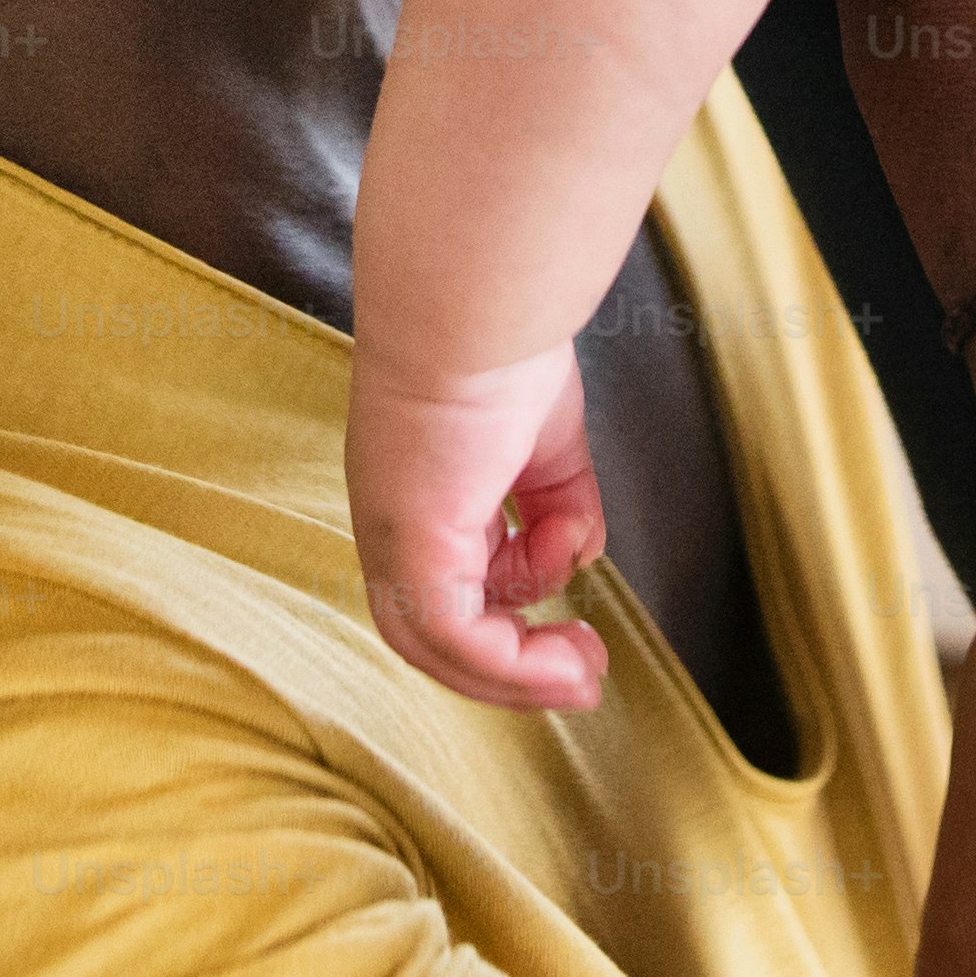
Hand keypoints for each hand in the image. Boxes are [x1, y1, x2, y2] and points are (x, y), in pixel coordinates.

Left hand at [347, 340, 609, 711]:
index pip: (443, 589)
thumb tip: (577, 557)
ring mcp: (393, 536)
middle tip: (584, 674)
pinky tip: (571, 651)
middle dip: (512, 666)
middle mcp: (389, 524)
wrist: (477, 300)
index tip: (570, 630)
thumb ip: (559, 504)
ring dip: (518, 676)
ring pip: (439, 646)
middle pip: (433, 632)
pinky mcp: (415, 544)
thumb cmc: (503, 346)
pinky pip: (458, 635)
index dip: (507, 621)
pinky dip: (514, 662)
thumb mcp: (545, 443)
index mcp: (412, 495)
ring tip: (586, 672)